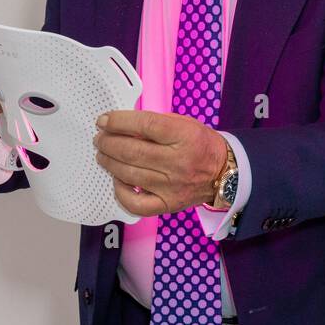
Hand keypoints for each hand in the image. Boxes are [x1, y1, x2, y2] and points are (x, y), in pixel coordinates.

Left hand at [94, 110, 225, 216]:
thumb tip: (122, 125)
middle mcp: (179, 162)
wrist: (225, 172)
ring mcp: (172, 186)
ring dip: (109, 163)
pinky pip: (136, 203)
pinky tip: (116, 180)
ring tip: (102, 154)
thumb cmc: (201, 144)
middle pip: (132, 151)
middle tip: (99, 139)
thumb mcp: (184, 123)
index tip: (104, 120)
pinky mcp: (168, 204)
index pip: (145, 125)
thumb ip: (155, 123)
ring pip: (129, 174)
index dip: (119, 122)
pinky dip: (120, 192)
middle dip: (108, 142)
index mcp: (185, 136)